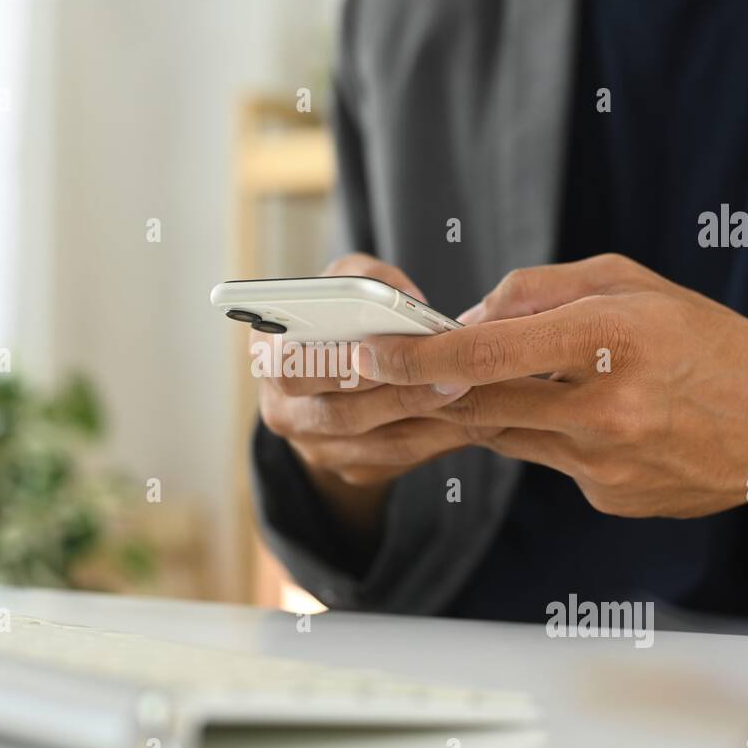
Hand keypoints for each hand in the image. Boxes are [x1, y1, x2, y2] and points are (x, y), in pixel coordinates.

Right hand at [255, 254, 495, 533]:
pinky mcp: (355, 471)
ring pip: (381, 444)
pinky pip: (404, 459)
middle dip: (399, 395)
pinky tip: (478, 415)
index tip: (379, 348)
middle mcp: (284, 410)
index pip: (290, 368)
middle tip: (452, 375)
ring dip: (433, 419)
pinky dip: (443, 437)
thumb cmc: (340, 317)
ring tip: (477, 392)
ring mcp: (318, 450)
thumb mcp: (342, 283)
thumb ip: (368, 276)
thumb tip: (409, 299)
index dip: (335, 362)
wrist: (335, 375)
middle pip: (342, 414)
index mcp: (269, 358)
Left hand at [353, 254, 747, 558]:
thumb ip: (538, 291)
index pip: (487, 350)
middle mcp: (605, 407)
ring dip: (462, 412)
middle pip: (475, 404)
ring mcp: (605, 462)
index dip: (415, 355)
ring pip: (500, 434)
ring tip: (437, 387)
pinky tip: (563, 416)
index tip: (364, 355)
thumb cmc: (705, 338)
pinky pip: (541, 459)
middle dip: (406, 394)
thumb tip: (463, 318)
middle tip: (353, 385)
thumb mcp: (629, 283)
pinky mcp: (606, 496)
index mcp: (612, 338)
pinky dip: (529, 433)